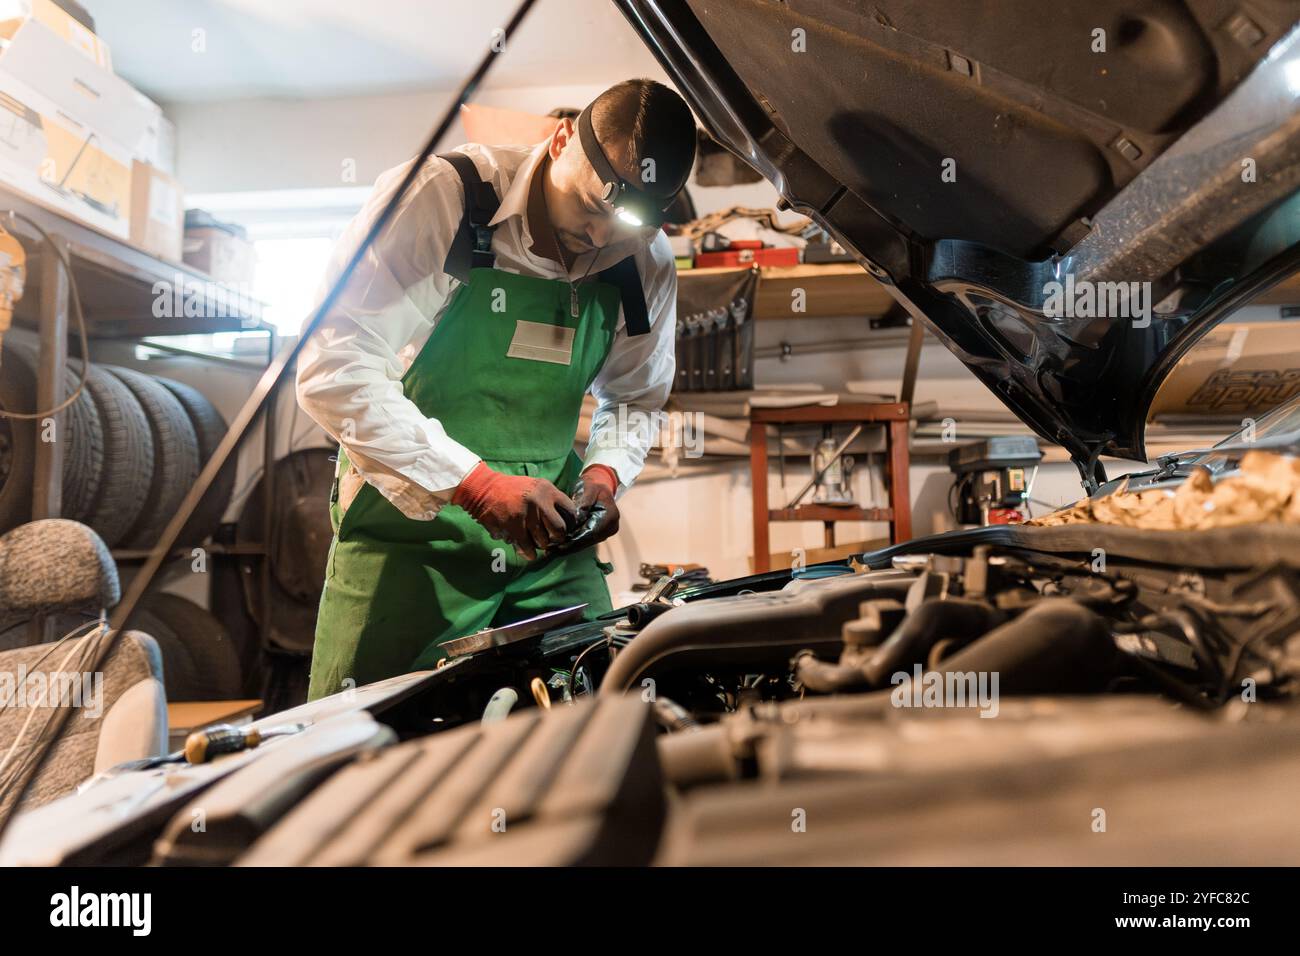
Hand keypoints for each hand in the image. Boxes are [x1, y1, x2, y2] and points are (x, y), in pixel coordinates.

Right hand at [452, 462, 577, 559]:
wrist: (483, 489)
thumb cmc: (511, 489)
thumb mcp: (534, 486)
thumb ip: (549, 499)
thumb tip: (565, 520)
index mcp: (547, 489)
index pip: (569, 510)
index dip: (571, 523)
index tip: (567, 528)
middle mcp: (539, 501)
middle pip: (559, 529)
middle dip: (558, 538)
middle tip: (553, 540)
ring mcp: (526, 515)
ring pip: (543, 541)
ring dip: (541, 546)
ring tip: (538, 544)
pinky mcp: (513, 527)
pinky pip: (527, 547)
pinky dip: (529, 553)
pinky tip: (530, 553)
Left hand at [549, 465, 619, 555]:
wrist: (599, 486)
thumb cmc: (593, 485)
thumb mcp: (589, 489)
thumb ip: (584, 502)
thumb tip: (577, 517)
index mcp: (610, 516)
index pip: (591, 532)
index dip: (575, 539)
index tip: (560, 544)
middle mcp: (611, 527)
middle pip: (589, 540)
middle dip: (571, 546)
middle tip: (553, 550)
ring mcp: (606, 531)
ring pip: (586, 542)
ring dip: (571, 546)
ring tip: (553, 550)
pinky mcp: (600, 533)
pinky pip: (586, 539)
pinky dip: (573, 542)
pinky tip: (560, 545)